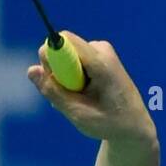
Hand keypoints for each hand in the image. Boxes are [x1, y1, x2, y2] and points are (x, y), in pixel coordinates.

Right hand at [27, 32, 157, 144]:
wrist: (134, 124)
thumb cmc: (110, 123)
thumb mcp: (79, 114)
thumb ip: (53, 92)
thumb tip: (31, 70)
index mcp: (101, 62)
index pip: (63, 41)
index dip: (51, 59)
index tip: (55, 82)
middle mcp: (100, 49)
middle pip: (60, 49)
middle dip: (56, 74)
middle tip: (70, 97)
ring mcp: (99, 50)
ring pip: (64, 58)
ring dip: (64, 80)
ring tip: (80, 100)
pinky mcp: (96, 55)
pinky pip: (70, 61)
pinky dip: (71, 79)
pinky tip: (83, 96)